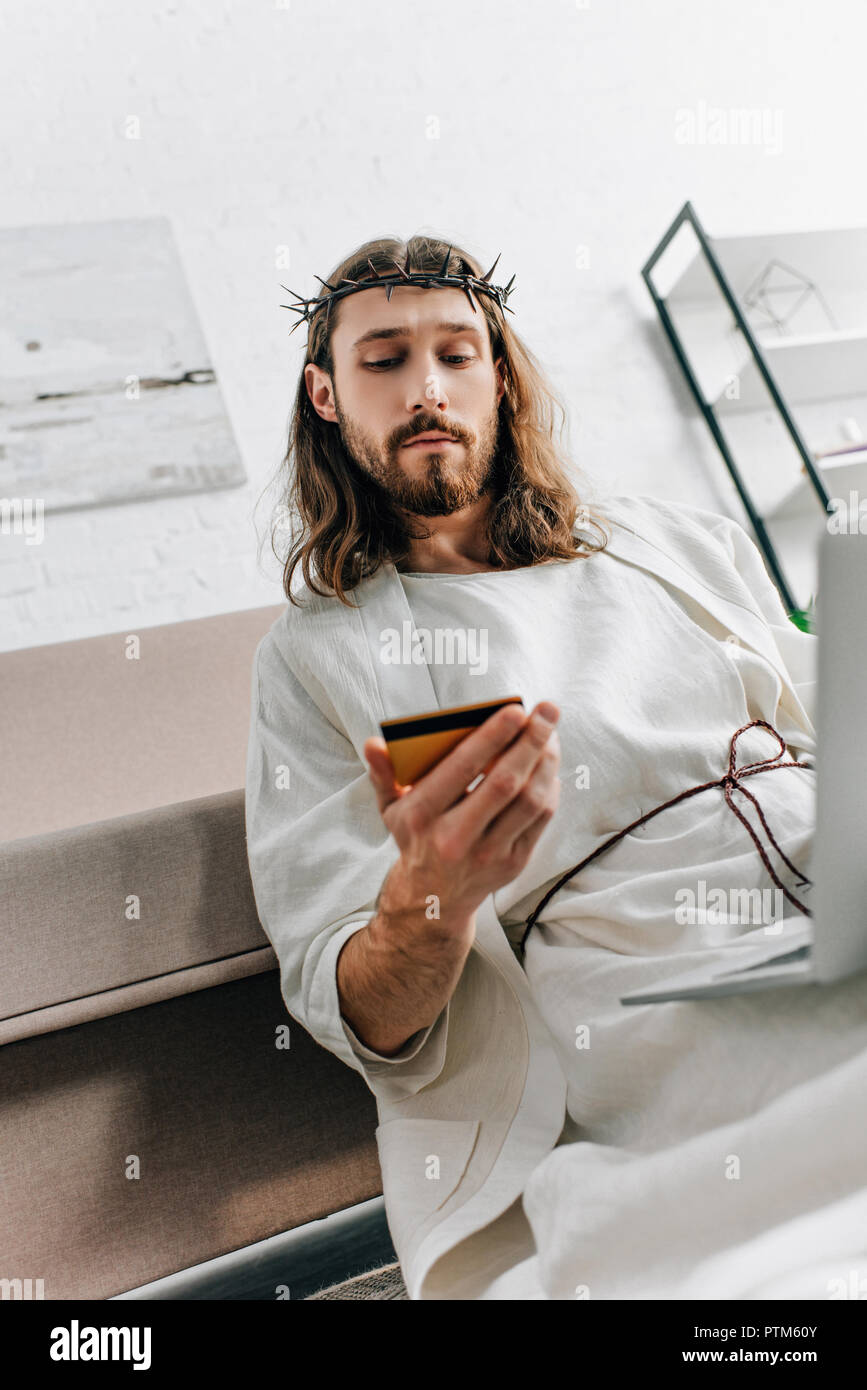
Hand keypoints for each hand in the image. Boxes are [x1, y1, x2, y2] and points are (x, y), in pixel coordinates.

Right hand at [363, 700, 560, 921]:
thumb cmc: (415, 837)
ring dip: (546, 763)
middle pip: (505, 783)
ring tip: (551, 734)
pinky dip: (549, 789)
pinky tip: (548, 766)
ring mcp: (488, 854)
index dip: (492, 737)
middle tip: (547, 712)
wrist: (432, 897)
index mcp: (423, 815)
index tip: (515, 709)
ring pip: (530, 802)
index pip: (463, 769)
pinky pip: (540, 820)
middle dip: (531, 742)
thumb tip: (373, 744)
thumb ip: (382, 773)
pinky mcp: (513, 864)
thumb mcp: (390, 807)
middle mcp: (456, 837)